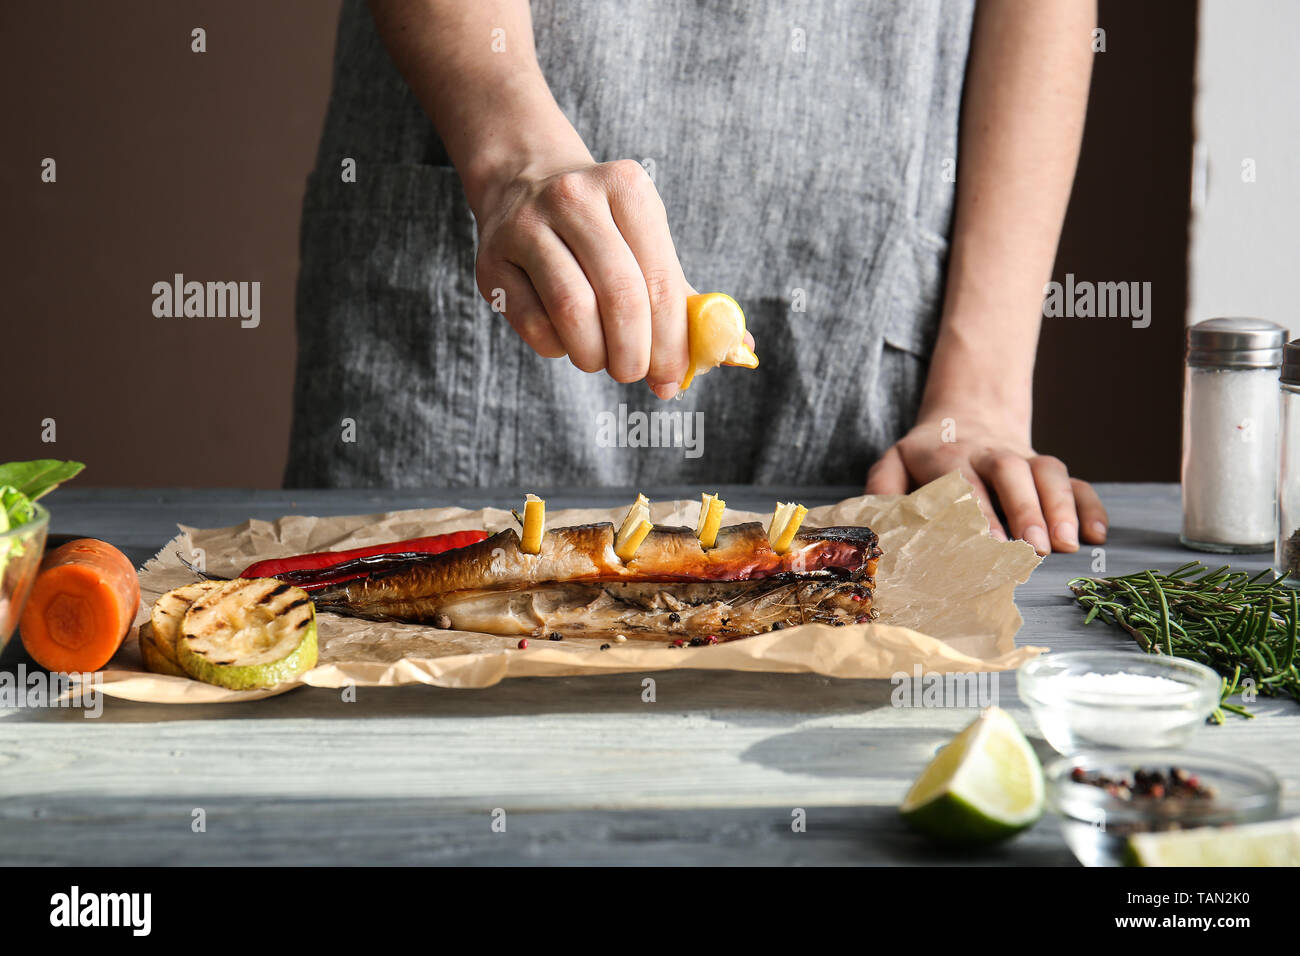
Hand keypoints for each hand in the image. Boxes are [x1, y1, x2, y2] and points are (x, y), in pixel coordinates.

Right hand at [473, 158, 691, 399]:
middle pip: (619, 296)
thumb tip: (736, 352)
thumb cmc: (604, 230)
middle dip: (635, 353)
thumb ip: (690, 300)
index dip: (673, 340)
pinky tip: (567, 340)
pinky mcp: (492, 260)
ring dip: (595, 355)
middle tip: (636, 375)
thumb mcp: (648, 244)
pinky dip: (558, 347)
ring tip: (603, 361)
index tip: (675, 377)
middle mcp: (575, 198)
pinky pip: (533, 323)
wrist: (525, 183)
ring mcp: (527, 226)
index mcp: (628, 188)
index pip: (661, 279)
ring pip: (571, 311)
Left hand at [865, 414, 1108, 554]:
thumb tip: (876, 521)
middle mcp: (992, 455)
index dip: (981, 511)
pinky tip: (1099, 535)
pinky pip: (1076, 483)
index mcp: (951, 456)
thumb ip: (883, 487)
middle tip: (1037, 548)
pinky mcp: (1048, 470)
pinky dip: (1091, 505)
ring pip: (1049, 474)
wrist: (968, 415)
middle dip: (1028, 509)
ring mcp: (1026, 459)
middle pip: (1013, 474)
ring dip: (1062, 508)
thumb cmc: (927, 455)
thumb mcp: (895, 462)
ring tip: (1070, 545)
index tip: (991, 542)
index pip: (966, 482)